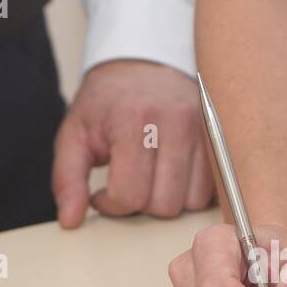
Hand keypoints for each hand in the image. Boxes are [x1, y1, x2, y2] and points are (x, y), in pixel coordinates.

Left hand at [52, 60, 215, 223]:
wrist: (144, 66)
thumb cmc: (108, 104)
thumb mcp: (74, 135)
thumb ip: (67, 179)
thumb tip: (69, 220)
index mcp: (134, 121)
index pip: (129, 195)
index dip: (111, 204)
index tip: (102, 192)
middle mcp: (175, 123)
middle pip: (163, 205)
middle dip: (141, 204)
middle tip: (127, 183)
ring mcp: (204, 131)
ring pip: (191, 203)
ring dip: (168, 200)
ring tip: (150, 179)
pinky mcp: (220, 140)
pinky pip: (211, 191)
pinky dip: (190, 193)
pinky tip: (172, 177)